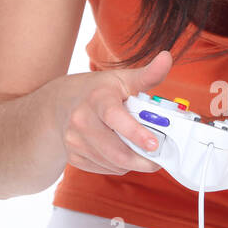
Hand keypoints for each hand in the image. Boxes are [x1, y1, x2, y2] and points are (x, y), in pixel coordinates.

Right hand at [56, 50, 173, 175]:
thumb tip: (167, 58)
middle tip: (159, 157)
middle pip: (117, 151)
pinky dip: (118, 165)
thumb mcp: (122, 79)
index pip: (115, 118)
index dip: (135, 133)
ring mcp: (74, 140)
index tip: (154, 144)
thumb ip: (148, 74)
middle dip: (143, 159)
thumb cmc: (97, 90)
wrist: (60, 103)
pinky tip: (120, 151)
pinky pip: (105, 169)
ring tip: (138, 149)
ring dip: (132, 162)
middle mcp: (81, 120)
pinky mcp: (73, 156)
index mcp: (97, 98)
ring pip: (114, 164)